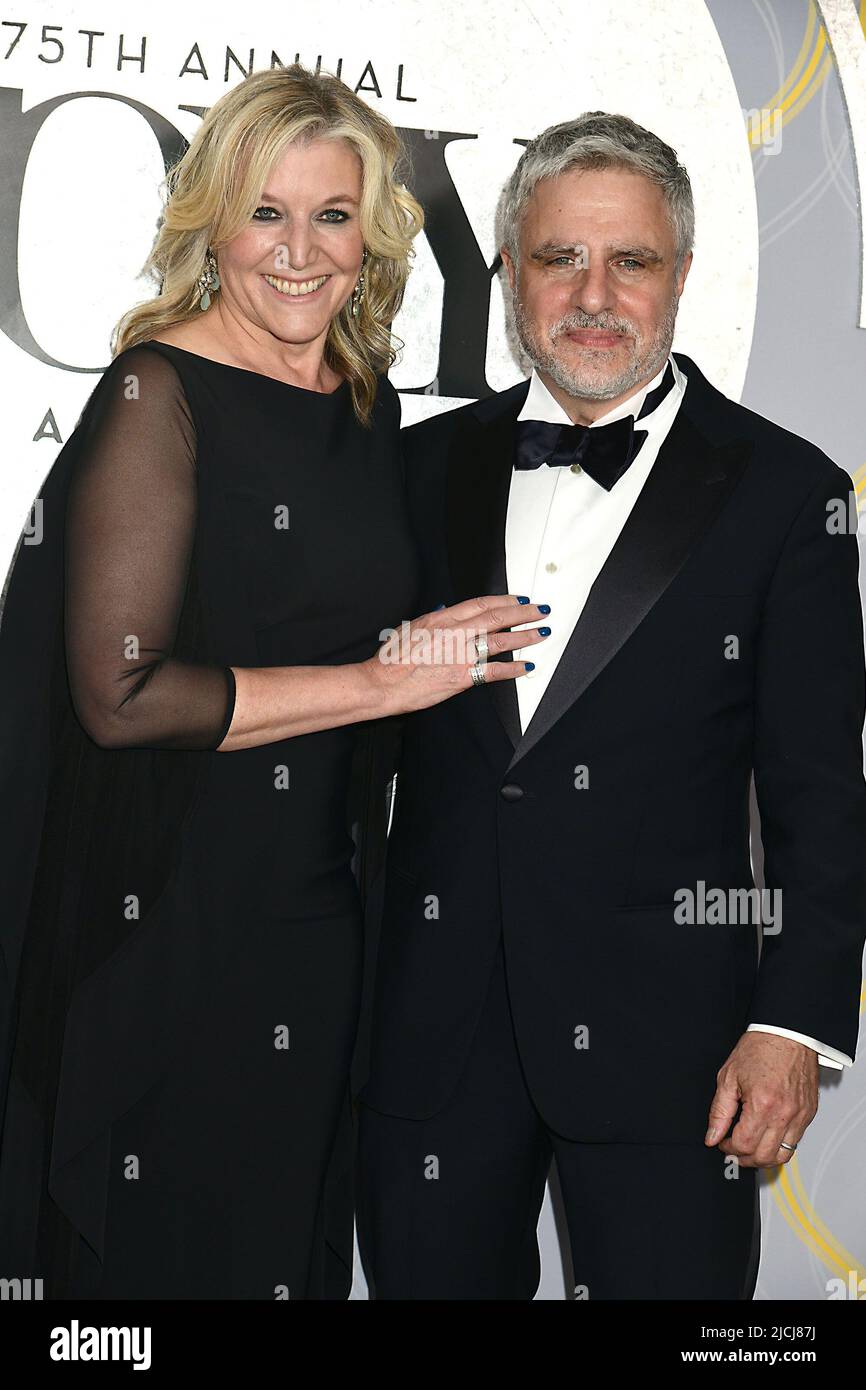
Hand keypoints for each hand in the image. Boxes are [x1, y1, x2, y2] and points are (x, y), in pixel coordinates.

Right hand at [363, 594, 550, 716]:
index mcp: (442, 618)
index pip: (481, 604)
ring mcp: (460, 654)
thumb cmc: (391, 659)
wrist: (383, 684)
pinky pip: (495, 671)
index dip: (504, 601)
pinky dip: (514, 668)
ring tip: (542, 633)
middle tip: (540, 611)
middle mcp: (455, 633)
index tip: (518, 600)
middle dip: (523, 614)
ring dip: (525, 636)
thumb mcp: (410, 628)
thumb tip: (445, 610)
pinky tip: (527, 666)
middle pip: (497, 618)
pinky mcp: (463, 677)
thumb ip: (432, 620)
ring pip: (501, 641)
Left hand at [704, 1032, 818, 1167]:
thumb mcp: (729, 1077)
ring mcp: (800, 1115)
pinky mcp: (809, 1113)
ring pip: (783, 1155)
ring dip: (763, 1158)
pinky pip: (796, 1142)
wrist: (787, 1033)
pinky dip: (780, 1146)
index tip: (722, 1142)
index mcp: (763, 1104)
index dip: (728, 1147)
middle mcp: (785, 1113)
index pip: (744, 1144)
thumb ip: (719, 1111)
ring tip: (750, 1150)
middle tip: (733, 1151)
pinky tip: (767, 1137)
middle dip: (744, 1159)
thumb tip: (713, 1135)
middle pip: (764, 1156)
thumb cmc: (761, 1048)